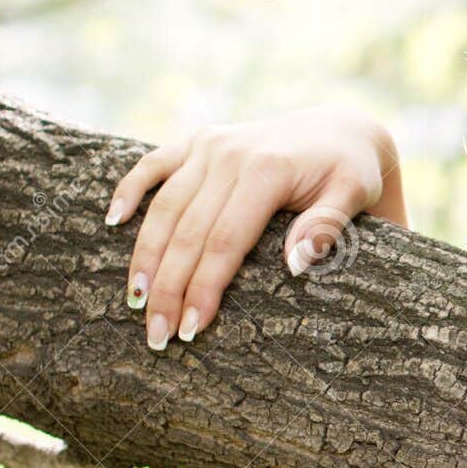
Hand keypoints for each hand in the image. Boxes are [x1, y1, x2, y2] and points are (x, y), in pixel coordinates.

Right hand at [105, 105, 404, 349]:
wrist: (344, 130)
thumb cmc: (352, 172)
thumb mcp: (354, 195)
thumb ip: (327, 227)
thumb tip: (294, 266)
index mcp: (265, 171)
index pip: (224, 241)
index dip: (204, 287)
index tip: (192, 328)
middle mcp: (228, 155)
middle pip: (187, 231)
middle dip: (169, 287)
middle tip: (157, 336)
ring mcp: (209, 146)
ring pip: (164, 207)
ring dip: (145, 256)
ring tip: (134, 302)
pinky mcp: (198, 141)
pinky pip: (153, 164)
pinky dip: (130, 190)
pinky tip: (112, 223)